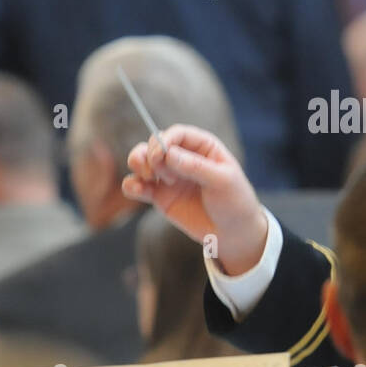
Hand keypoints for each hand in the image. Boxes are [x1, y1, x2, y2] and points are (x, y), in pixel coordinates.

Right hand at [122, 124, 267, 274]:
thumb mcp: (222, 181)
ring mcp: (169, 176)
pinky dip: (131, 185)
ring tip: (150, 179)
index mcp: (202, 147)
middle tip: (158, 172)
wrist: (233, 233)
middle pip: (153, 144)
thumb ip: (195, 167)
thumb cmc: (234, 202)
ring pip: (140, 161)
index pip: (177, 134)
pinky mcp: (159, 196)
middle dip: (150, 154)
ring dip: (138, 164)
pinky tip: (139, 190)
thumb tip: (168, 153)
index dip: (164, 140)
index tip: (160, 155)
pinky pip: (136, 185)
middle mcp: (182, 158)